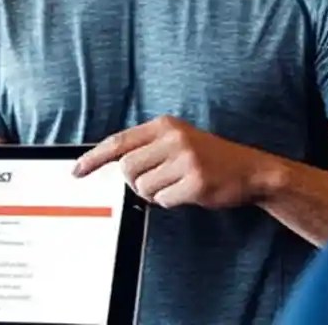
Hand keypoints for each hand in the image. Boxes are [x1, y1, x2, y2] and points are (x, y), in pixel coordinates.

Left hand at [73, 115, 282, 208]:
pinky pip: (164, 200)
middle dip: (136, 182)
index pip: (118, 141)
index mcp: (165, 126)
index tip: (77, 171)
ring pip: (143, 187)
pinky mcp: (196, 182)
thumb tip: (112, 165)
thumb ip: (147, 148)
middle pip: (127, 169)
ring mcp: (186, 160)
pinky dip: (171, 202)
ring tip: (176, 185)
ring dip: (155, 194)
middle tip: (157, 182)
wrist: (251, 170)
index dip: (94, 158)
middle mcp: (173, 139)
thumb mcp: (177, 142)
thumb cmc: (208, 158)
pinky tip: (188, 192)